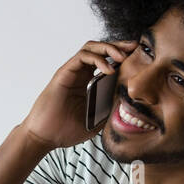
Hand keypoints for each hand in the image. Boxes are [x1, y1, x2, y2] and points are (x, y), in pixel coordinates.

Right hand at [20, 39, 136, 151]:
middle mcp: (80, 74)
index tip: (138, 57)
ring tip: (122, 57)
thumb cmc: (66, 131)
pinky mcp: (64, 73)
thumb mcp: (97, 120)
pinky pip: (82, 57)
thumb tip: (130, 101)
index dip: (122, 56)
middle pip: (101, 49)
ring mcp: (72, 72)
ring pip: (91, 48)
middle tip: (135, 47)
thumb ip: (111, 109)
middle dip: (119, 45)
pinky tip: (109, 70)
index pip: (107, 61)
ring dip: (109, 48)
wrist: (45, 137)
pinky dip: (97, 59)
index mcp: (88, 82)